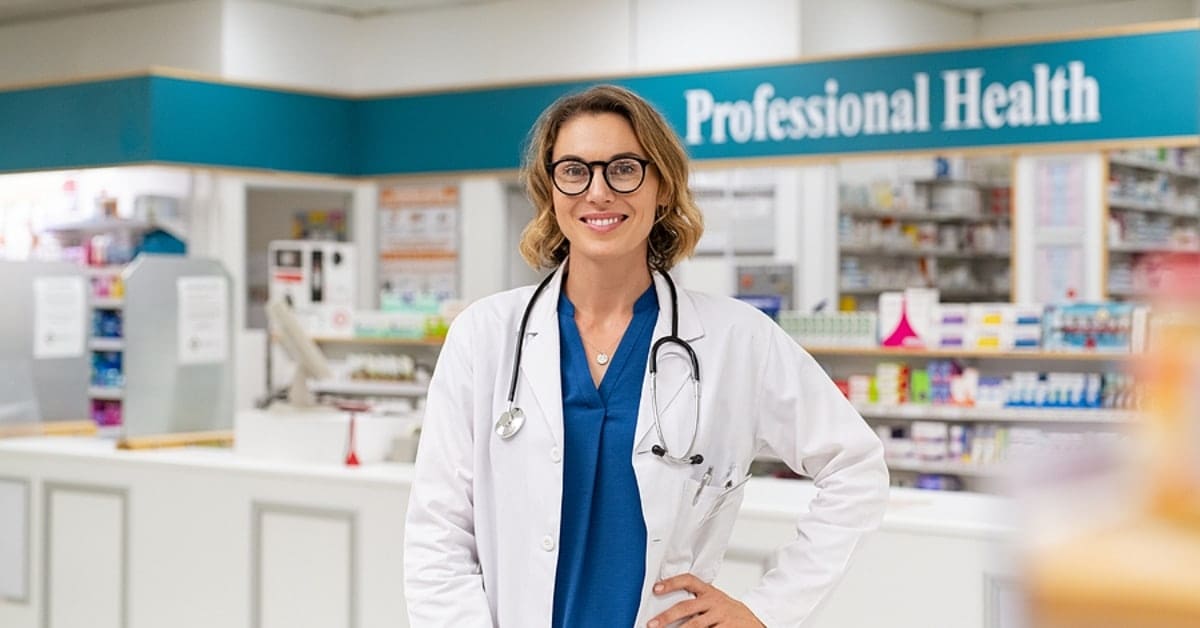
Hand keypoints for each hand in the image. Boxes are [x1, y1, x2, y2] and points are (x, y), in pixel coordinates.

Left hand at [647, 573, 764, 627]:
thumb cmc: (727, 611)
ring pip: (695, 625)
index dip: (671, 583)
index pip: (688, 580)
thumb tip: (667, 607)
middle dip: (667, 617)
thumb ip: (696, 600)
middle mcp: (714, 602)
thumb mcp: (713, 600)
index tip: (656, 588)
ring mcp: (721, 616)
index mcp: (708, 591)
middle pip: (686, 607)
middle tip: (652, 624)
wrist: (754, 620)